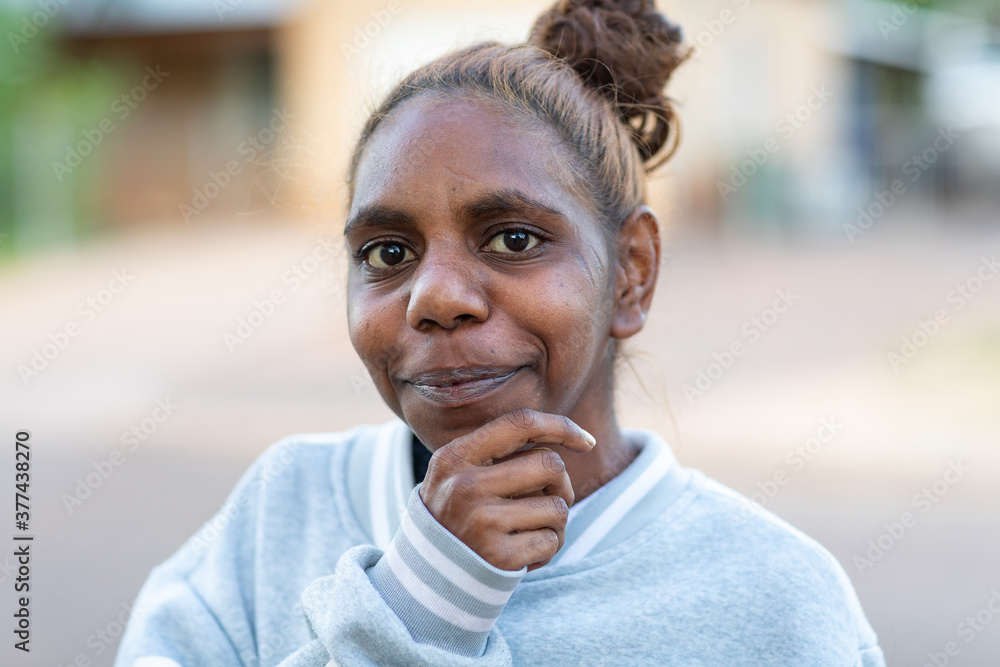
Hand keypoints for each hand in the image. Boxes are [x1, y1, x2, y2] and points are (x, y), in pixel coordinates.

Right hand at [418, 409, 595, 571]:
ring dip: (556, 522)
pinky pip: (551, 542)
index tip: (586, 441)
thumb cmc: (458, 513)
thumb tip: (580, 438)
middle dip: (561, 484)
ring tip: (532, 531)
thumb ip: (501, 449)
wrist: (428, 575)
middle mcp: (465, 486)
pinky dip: (547, 549)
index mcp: (455, 456)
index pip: (520, 423)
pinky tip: (524, 555)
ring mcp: (481, 522)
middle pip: (550, 464)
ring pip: (558, 507)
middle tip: (548, 500)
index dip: (561, 426)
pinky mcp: (498, 557)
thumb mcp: (459, 471)